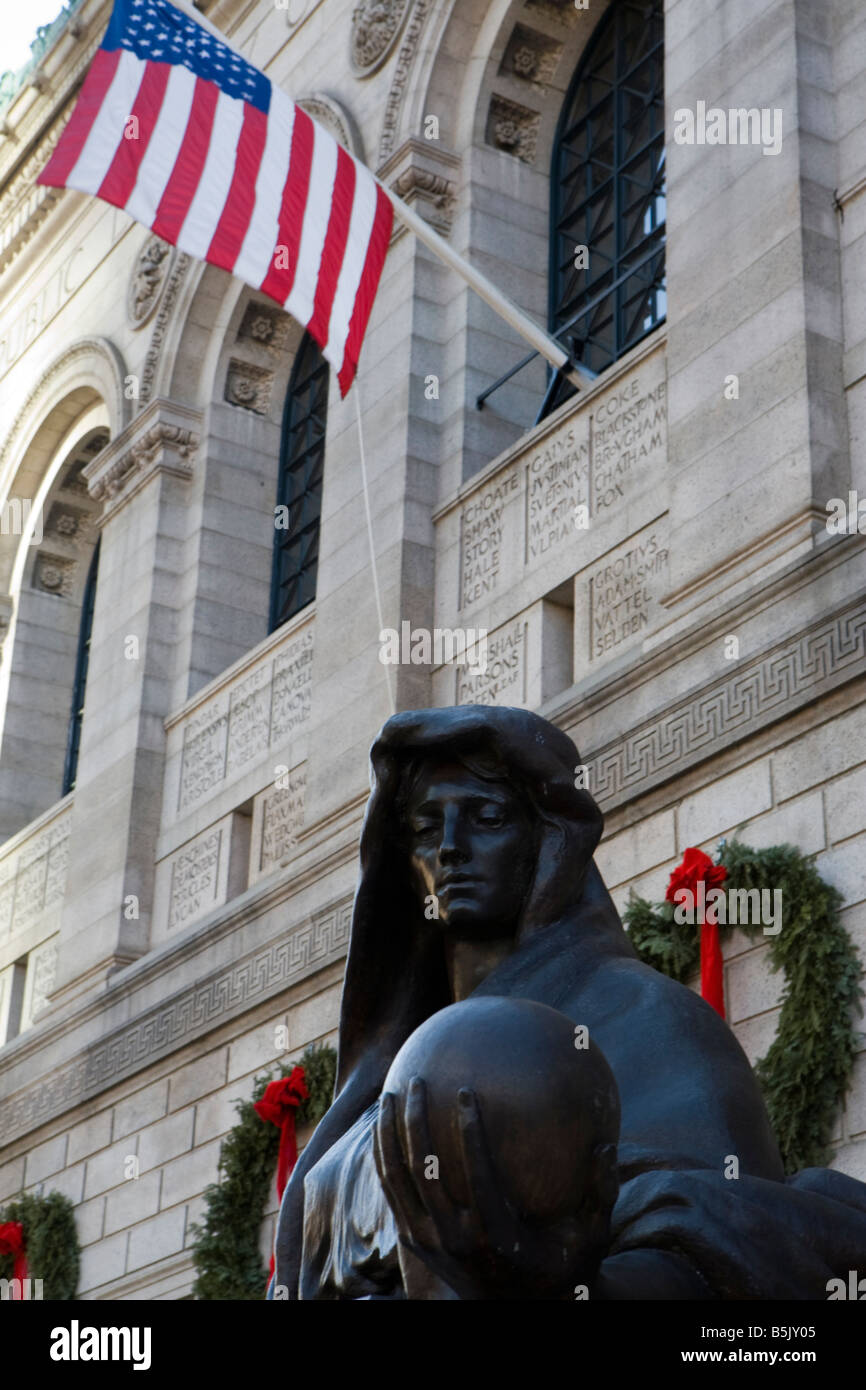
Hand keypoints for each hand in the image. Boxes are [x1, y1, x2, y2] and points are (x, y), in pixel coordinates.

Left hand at [374, 1075, 589, 1299]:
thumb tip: (608, 1146)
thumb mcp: (592, 1237)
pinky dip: (384, 1157)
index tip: (467, 1091)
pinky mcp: (413, 1243)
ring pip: (399, 1180)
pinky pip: (392, 1193)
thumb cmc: (562, 1264)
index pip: (478, 1177)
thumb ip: (601, 1193)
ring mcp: (430, 1243)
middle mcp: (457, 1240)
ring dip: (390, 1134)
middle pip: (426, 1173)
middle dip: (417, 1121)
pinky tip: (383, 1123)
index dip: (470, 1133)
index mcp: (498, 1236)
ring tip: (390, 1091)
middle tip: (419, 1079)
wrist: (520, 1312)